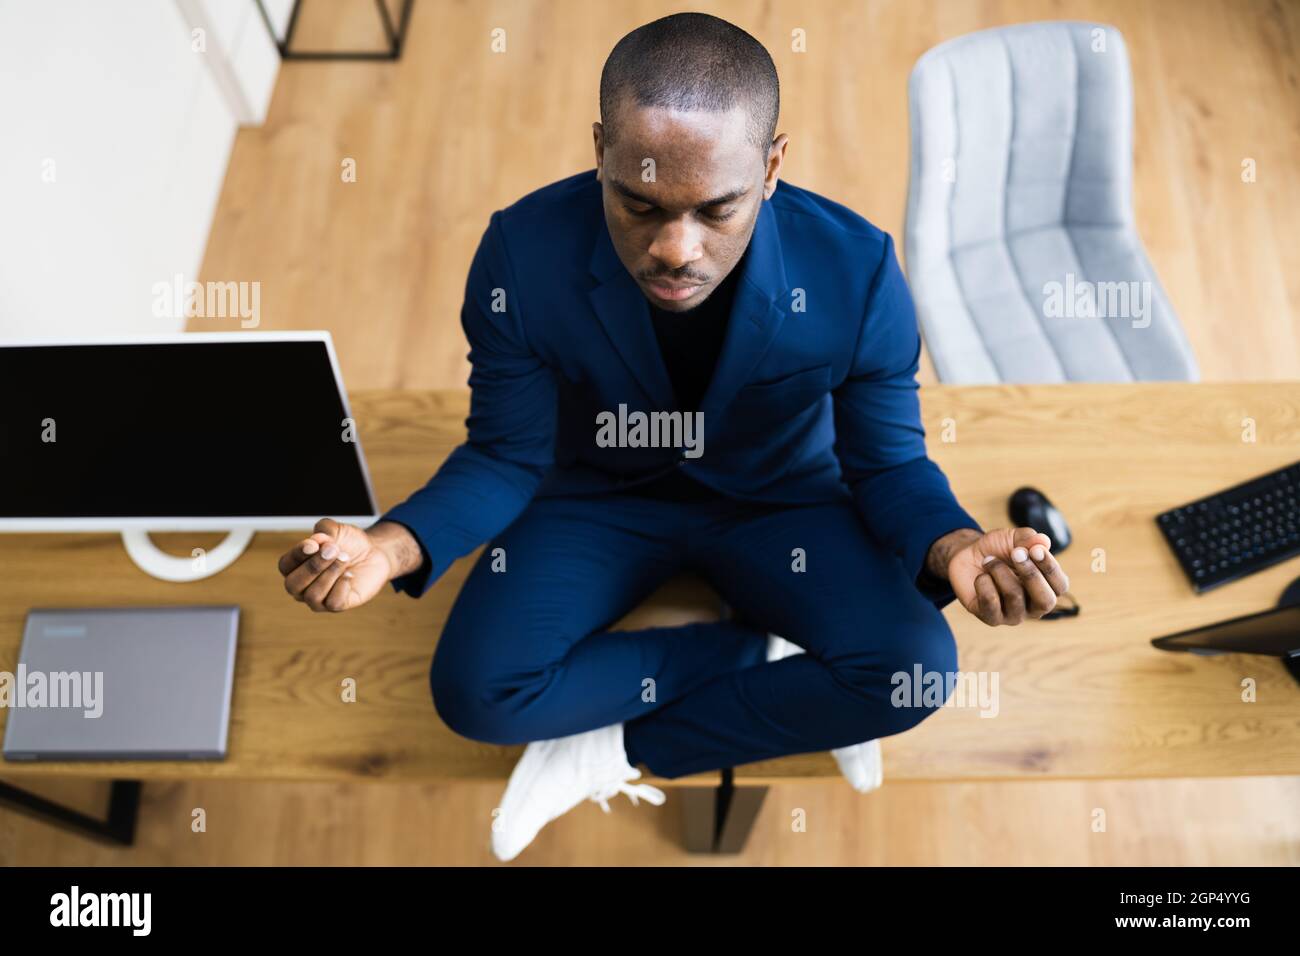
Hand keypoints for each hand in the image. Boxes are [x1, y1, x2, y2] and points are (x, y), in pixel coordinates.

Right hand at [278, 518, 404, 612]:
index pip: (285, 565)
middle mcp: (301, 587)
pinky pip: (333, 603)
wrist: (373, 552)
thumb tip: (316, 540)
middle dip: (313, 567)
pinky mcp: (336, 606)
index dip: (298, 554)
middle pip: (293, 584)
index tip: (314, 543)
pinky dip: (342, 586)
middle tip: (333, 550)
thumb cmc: (348, 542)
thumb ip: (323, 530)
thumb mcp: (335, 530)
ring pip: (313, 596)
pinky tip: (350, 574)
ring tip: (345, 558)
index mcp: (294, 567)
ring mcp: (317, 599)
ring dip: (330, 574)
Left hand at [940, 528, 1069, 625]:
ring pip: (1015, 596)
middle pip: (1045, 601)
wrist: (966, 557)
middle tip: (1015, 553)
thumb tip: (1043, 541)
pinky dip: (984, 583)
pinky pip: (991, 603)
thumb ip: (1029, 538)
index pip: (1060, 586)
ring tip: (989, 560)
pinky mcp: (991, 618)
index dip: (1050, 568)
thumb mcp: (1012, 538)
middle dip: (1030, 574)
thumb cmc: (997, 550)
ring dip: (1000, 571)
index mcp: (1047, 588)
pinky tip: (980, 576)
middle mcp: (1034, 606)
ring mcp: (1013, 615)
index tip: (1035, 550)